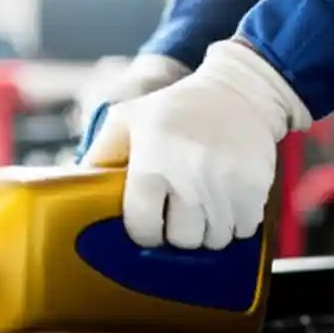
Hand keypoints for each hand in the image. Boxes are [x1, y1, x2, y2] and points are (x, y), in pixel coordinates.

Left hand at [82, 40, 310, 248]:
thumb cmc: (176, 109)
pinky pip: (243, 230)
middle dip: (178, 232)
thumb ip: (100, 152)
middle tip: (179, 213)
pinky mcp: (256, 188)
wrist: (240, 92)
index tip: (150, 223)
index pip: (144, 228)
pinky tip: (227, 203)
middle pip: (182, 239)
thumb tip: (77, 185)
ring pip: (214, 240)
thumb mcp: (129, 118)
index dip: (145, 232)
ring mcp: (226, 185)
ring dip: (208, 231)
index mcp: (152, 164)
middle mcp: (190, 178)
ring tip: (204, 207)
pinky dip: (235, 224)